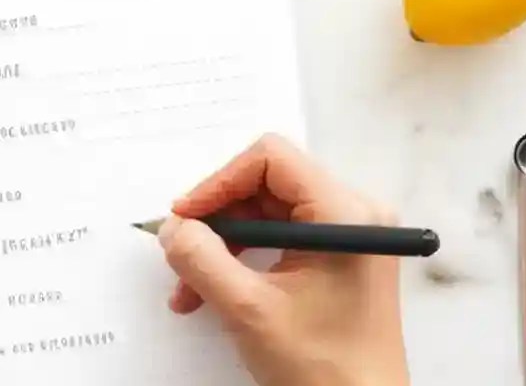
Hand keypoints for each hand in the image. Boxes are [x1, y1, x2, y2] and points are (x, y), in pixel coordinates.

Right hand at [157, 134, 409, 385]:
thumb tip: (171, 228)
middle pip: (266, 185)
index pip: (271, 159)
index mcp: (345, 213)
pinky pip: (280, 240)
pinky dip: (243, 262)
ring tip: (190, 290)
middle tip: (180, 256)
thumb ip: (202, 259)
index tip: (186, 217)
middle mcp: (353, 214)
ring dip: (223, 247)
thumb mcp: (248, 309)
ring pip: (267, 215)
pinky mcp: (339, 260)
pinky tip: (212, 294)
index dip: (219, 182)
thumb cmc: (323, 368)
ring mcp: (347, 237)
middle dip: (217, 221)